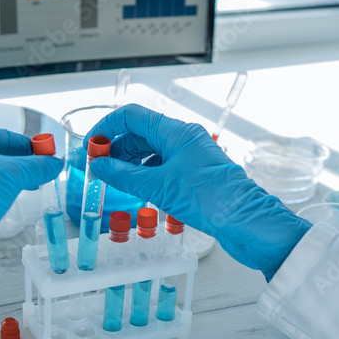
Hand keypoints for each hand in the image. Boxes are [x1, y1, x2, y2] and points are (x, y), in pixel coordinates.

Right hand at [86, 104, 310, 279]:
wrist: (247, 222)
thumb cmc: (213, 200)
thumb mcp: (158, 187)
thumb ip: (123, 175)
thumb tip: (99, 166)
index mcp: (177, 132)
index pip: (132, 116)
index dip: (107, 127)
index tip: (91, 145)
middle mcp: (184, 139)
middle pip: (141, 133)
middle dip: (117, 148)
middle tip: (99, 169)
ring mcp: (191, 157)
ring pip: (152, 152)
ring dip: (131, 164)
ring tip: (115, 182)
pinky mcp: (195, 175)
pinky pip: (163, 168)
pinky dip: (146, 176)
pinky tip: (139, 191)